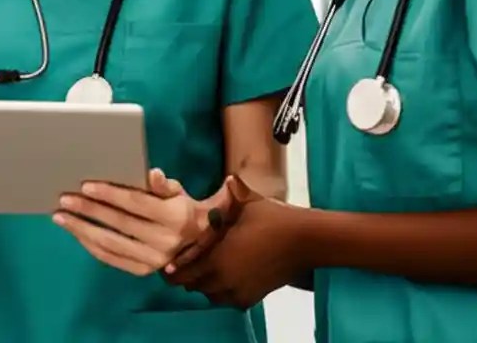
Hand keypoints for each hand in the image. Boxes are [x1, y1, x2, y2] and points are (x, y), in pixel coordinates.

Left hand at [53, 168, 204, 275]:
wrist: (197, 242)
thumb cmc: (180, 209)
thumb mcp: (178, 192)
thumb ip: (163, 185)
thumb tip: (152, 174)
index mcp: (175, 217)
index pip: (136, 203)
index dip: (110, 194)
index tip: (85, 186)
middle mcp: (165, 241)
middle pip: (120, 223)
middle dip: (89, 210)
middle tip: (64, 200)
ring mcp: (153, 260)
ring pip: (111, 243)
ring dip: (82, 230)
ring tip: (61, 217)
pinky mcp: (142, 271)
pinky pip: (110, 258)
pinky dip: (90, 245)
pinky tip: (76, 232)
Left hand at [164, 176, 311, 307]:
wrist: (305, 241)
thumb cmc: (273, 220)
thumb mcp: (247, 203)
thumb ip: (231, 192)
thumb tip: (228, 178)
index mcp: (216, 259)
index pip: (180, 275)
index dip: (173, 269)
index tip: (171, 261)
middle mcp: (224, 280)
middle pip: (192, 286)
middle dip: (189, 274)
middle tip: (190, 260)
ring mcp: (238, 291)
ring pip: (210, 294)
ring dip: (205, 283)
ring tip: (209, 266)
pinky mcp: (252, 297)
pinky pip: (228, 300)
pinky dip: (223, 291)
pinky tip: (227, 275)